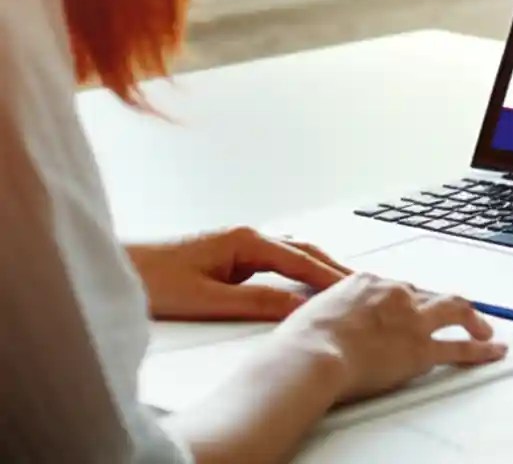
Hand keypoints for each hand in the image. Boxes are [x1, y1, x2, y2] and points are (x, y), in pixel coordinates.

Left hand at [127, 227, 351, 320]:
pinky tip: (306, 282)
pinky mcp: (229, 255)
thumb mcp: (207, 299)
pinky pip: (277, 260)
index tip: (358, 292)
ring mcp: (238, 244)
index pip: (302, 260)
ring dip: (318, 267)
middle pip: (304, 250)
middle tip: (365, 287)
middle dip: (334, 268)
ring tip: (346, 286)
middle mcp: (246, 236)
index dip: (331, 278)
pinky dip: (300, 269)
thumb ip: (257, 303)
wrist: (115, 265)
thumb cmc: (151, 279)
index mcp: (245, 241)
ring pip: (292, 253)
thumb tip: (300, 309)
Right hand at [272, 274, 507, 403]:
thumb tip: (320, 320)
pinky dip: (481, 350)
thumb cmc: (301, 340)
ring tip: (485, 330)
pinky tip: (494, 350)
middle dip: (440, 304)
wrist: (312, 355)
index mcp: (366, 282)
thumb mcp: (310, 310)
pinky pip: (460, 348)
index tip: (404, 310)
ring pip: (455, 309)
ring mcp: (413, 319)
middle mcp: (395, 293)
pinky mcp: (422, 348)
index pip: (395, 288)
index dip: (403, 301)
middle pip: (427, 294)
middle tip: (451, 314)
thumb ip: (326, 311)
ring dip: (473, 319)